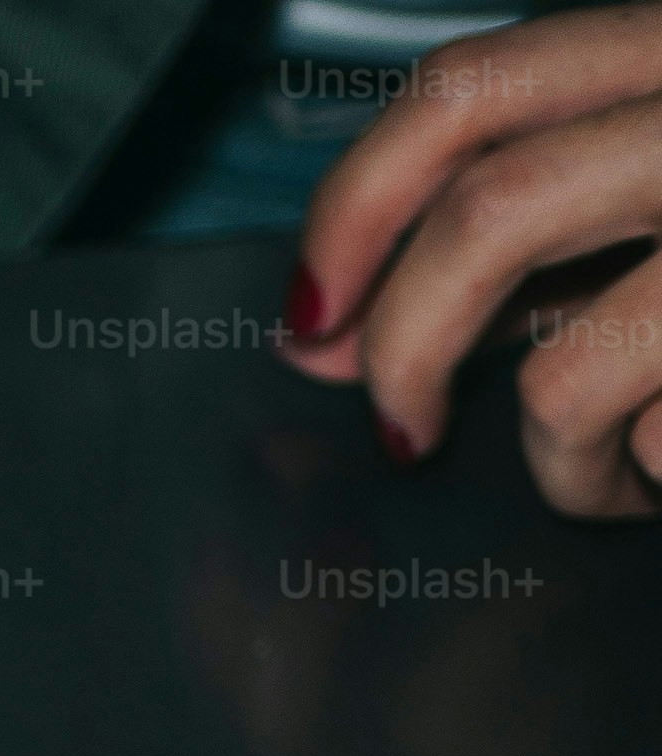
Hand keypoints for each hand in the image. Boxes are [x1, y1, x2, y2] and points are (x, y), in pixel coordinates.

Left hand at [284, 7, 661, 512]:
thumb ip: (531, 226)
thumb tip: (336, 326)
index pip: (469, 89)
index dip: (354, 207)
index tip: (309, 312)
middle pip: (492, 217)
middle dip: (408, 348)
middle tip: (405, 426)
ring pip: (573, 372)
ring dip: (555, 463)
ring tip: (596, 478)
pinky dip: (648, 485)